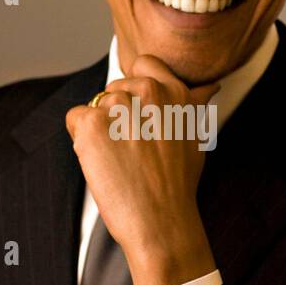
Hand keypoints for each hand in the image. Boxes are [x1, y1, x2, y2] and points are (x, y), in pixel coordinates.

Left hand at [65, 55, 219, 284]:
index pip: (144, 63)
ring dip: (100, 129)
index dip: (136, 89)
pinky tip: (102, 161)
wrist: (160, 221)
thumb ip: (191, 105)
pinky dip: (80, 140)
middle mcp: (148, 91)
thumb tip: (210, 86)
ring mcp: (118, 105)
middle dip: (116, 114)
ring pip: (95, 104)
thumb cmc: (177, 185)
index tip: (140, 116)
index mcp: (174, 91)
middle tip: (133, 151)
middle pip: (115, 88)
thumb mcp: (193, 138)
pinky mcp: (91, 123)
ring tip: (120, 159)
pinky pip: (74, 117)